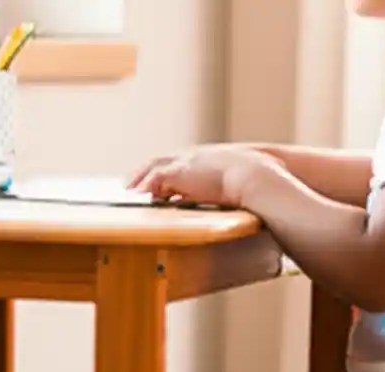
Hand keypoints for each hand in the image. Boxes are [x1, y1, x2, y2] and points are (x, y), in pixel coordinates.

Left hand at [127, 146, 281, 206]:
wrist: (257, 175)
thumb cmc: (254, 180)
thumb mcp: (235, 182)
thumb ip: (223, 188)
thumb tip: (226, 200)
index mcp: (203, 158)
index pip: (174, 161)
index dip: (160, 171)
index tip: (150, 180)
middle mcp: (191, 156)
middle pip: (157, 161)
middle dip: (142, 173)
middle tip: (128, 186)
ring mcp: (185, 162)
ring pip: (152, 168)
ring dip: (138, 180)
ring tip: (127, 193)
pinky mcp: (180, 172)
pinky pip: (154, 178)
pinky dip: (143, 186)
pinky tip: (136, 196)